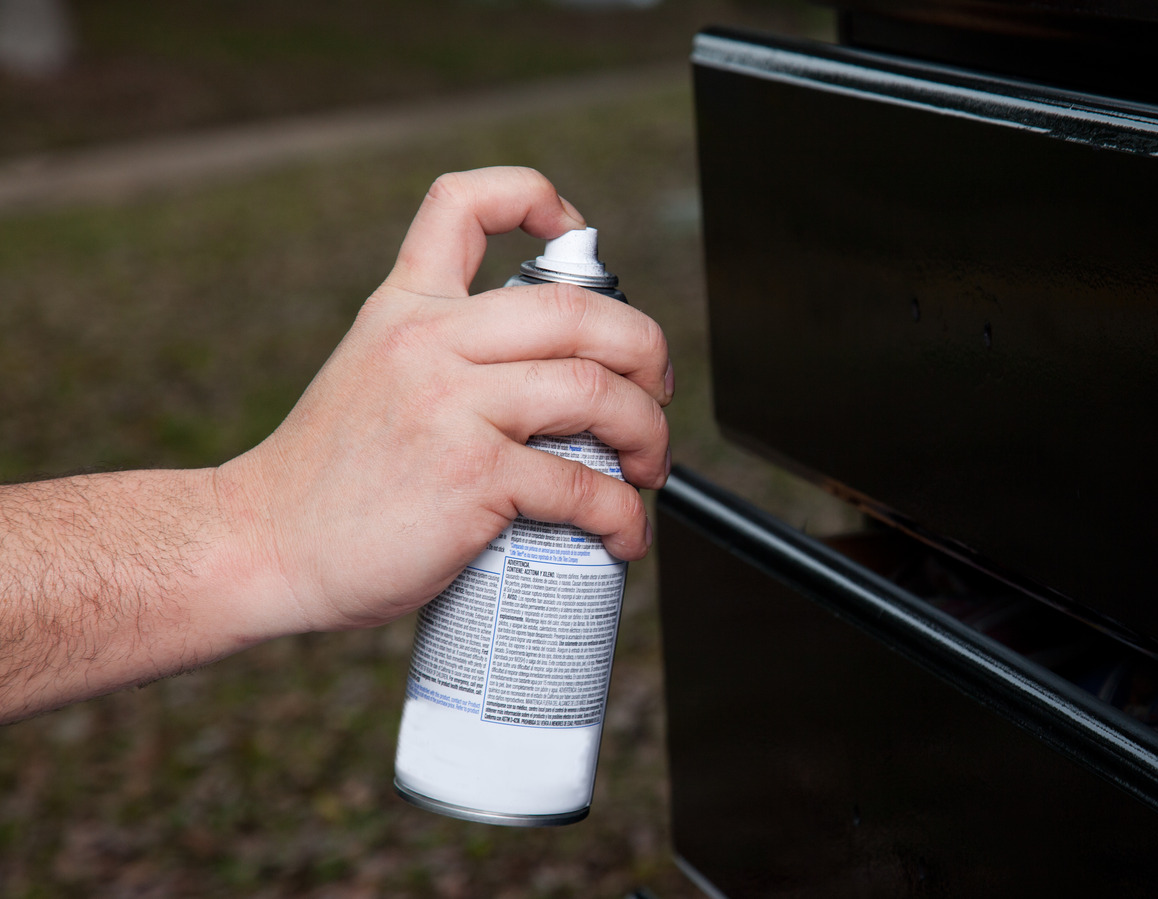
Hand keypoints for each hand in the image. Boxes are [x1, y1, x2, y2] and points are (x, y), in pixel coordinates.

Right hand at [218, 166, 672, 635]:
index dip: (537, 197)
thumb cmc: (326, 479)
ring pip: (596, 391)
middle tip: (657, 392)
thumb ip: (443, 352)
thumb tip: (548, 370)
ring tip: (648, 466)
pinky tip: (625, 531)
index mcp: (406, 308)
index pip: (466, 202)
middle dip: (646, 349)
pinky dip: (623, 512)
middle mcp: (429, 342)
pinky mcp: (469, 475)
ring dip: (649, 433)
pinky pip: (580, 483)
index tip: (577, 232)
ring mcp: (450, 406)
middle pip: (578, 310)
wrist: (260, 546)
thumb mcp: (371, 373)